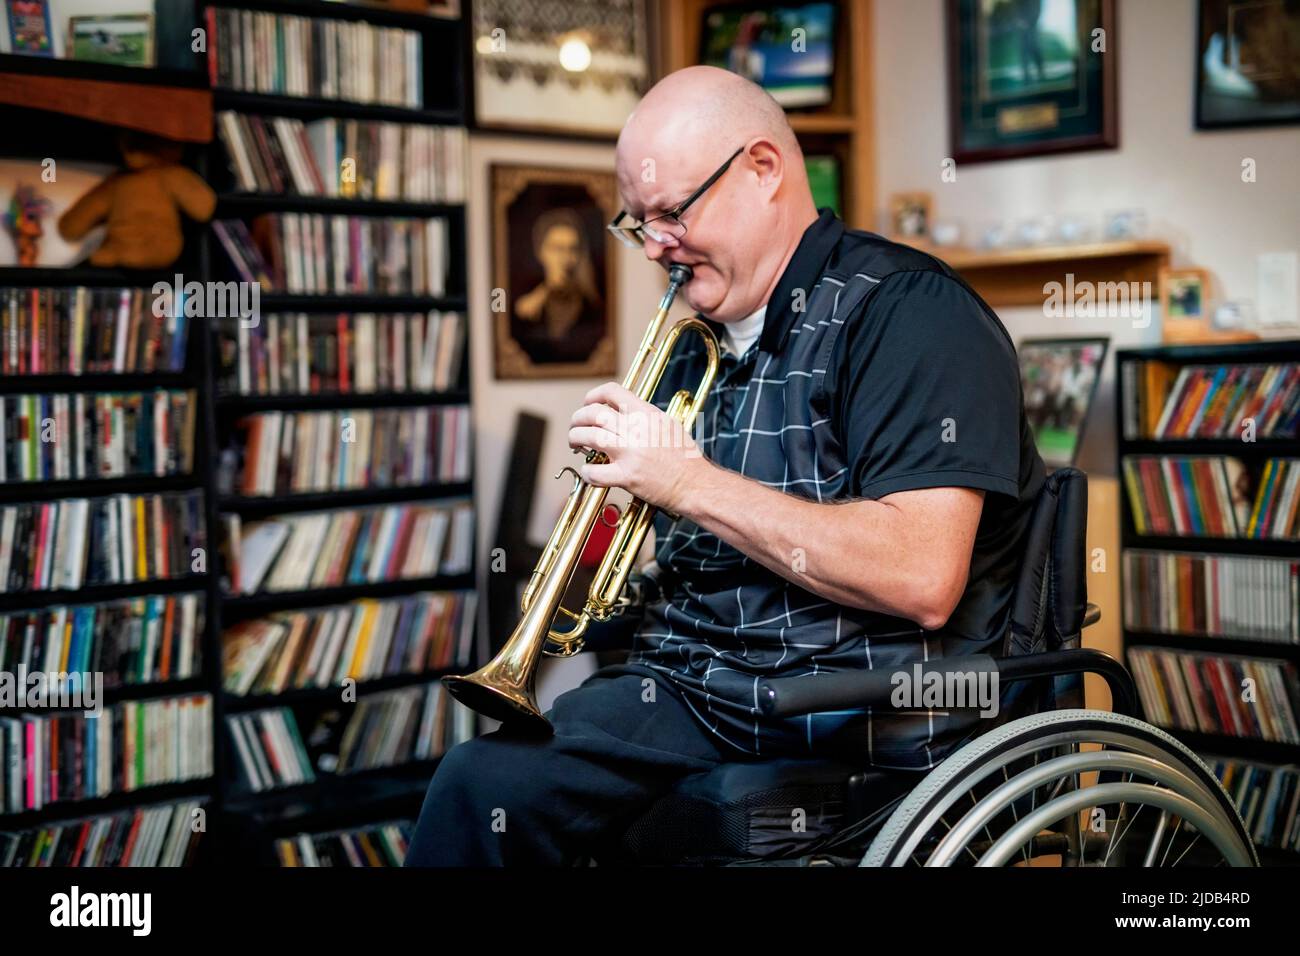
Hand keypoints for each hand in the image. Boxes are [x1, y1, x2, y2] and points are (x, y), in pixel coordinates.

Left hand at [568, 382, 709, 512]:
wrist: (695, 484)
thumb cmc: (684, 457)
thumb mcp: (667, 424)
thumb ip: (644, 416)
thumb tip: (622, 410)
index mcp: (647, 414)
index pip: (611, 392)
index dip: (592, 396)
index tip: (587, 404)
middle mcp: (637, 429)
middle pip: (594, 414)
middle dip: (578, 418)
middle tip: (576, 427)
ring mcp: (631, 453)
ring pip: (589, 437)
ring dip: (576, 438)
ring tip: (576, 444)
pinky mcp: (627, 477)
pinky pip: (595, 472)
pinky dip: (586, 471)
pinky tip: (589, 471)